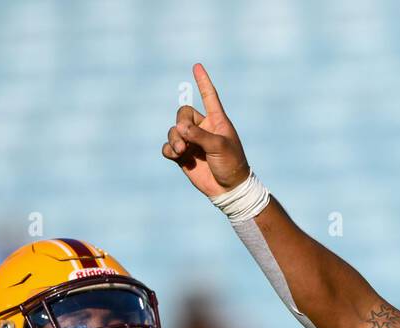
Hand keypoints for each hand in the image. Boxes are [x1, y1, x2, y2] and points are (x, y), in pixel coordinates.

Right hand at [162, 63, 250, 197]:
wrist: (228, 189)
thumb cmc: (231, 164)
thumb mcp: (219, 147)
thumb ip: (199, 135)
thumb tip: (179, 128)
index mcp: (217, 121)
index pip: (209, 97)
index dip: (203, 82)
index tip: (197, 66)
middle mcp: (203, 129)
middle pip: (183, 114)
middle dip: (180, 124)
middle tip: (185, 139)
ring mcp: (192, 142)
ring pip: (174, 131)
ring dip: (174, 139)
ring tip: (180, 151)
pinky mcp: (183, 157)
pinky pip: (168, 147)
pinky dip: (168, 149)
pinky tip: (174, 155)